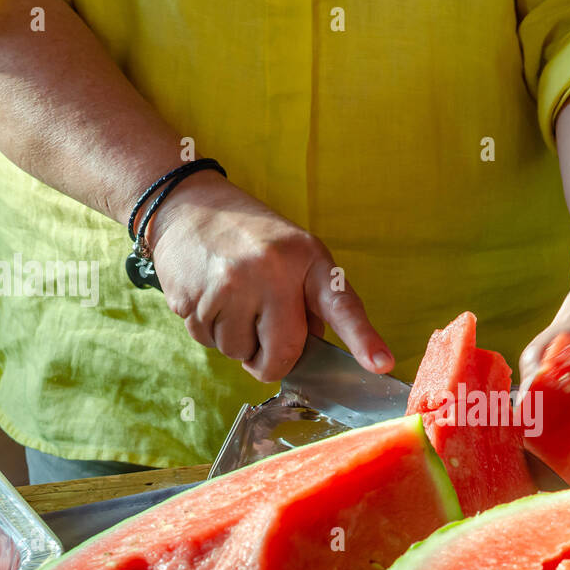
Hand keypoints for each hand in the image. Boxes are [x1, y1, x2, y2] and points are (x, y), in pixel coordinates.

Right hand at [148, 172, 392, 381]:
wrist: (188, 206)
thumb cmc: (252, 238)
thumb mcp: (295, 256)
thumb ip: (311, 304)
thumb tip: (308, 354)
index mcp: (307, 260)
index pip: (340, 305)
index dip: (363, 338)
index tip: (381, 363)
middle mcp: (270, 271)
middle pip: (282, 354)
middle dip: (273, 362)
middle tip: (264, 336)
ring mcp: (228, 285)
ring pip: (239, 353)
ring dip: (237, 342)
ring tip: (232, 301)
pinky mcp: (192, 297)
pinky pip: (207, 342)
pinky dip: (210, 331)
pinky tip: (210, 299)